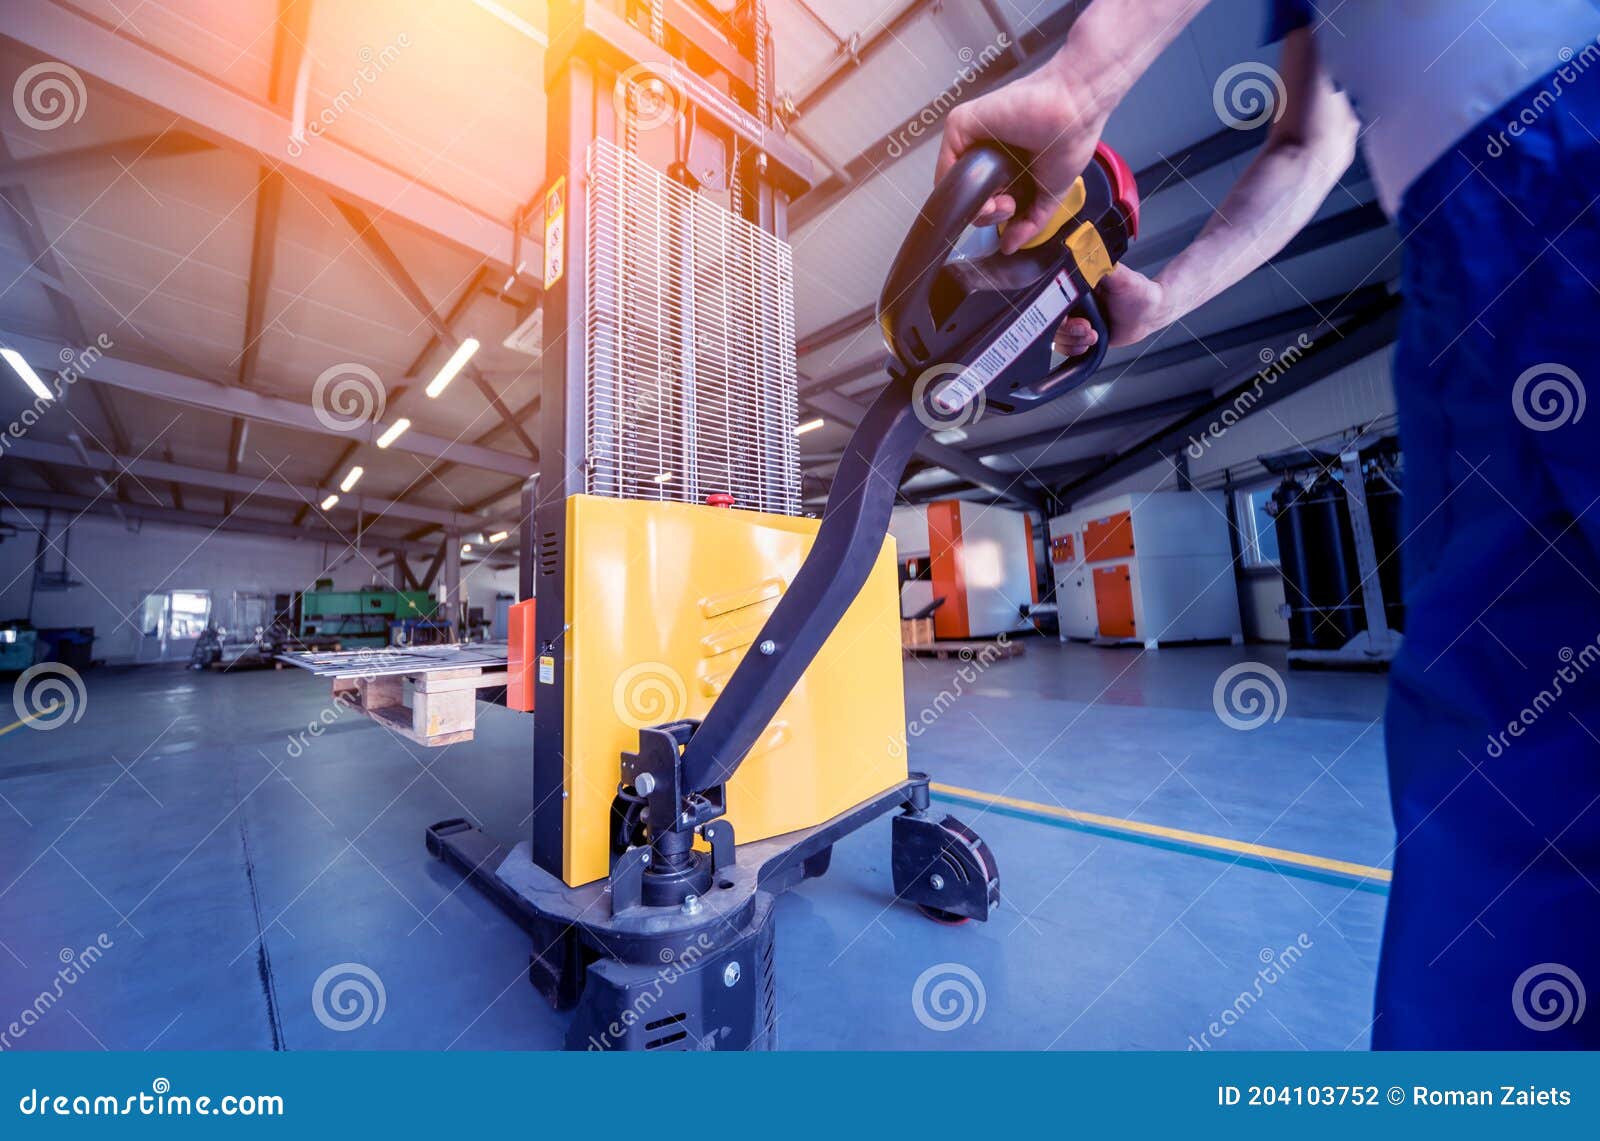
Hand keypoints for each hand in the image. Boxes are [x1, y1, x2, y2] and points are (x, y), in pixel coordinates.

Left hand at [937, 66, 1108, 254]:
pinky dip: (960, 187)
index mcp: (1003, 162)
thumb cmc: (1072, 137)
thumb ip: (1029, 222)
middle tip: (1007, 208)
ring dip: (976, 204)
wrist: (1078, 108)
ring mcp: (971, 137)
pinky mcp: (961, 123)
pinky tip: (988, 189)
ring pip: (953, 185)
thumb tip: (1009, 248)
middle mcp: (984, 149)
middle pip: (965, 196)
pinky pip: (944, 166)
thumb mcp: (1049, 193)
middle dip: (984, 214)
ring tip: (1002, 201)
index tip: (1012, 212)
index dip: (991, 215)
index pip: (980, 198)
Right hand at [1052, 266, 1170, 355]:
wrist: (1150, 313)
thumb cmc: (1139, 292)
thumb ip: (1101, 265)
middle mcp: (1072, 301)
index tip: (1079, 319)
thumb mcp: (1120, 277)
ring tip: (1093, 336)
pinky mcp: (1080, 334)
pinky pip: (1065, 346)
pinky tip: (1088, 344)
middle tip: (1088, 329)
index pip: (1051, 299)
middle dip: (1069, 331)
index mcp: (1076, 284)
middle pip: (1051, 320)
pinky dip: (1074, 349)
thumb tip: (1083, 249)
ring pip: (1057, 336)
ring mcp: (1074, 318)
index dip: (1058, 312)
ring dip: (1074, 341)